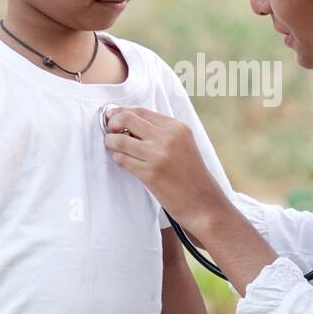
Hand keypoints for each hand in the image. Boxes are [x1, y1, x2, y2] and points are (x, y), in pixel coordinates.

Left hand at [103, 107, 227, 235]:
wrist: (203, 202)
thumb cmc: (191, 176)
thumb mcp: (183, 144)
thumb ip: (161, 132)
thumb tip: (129, 123)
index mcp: (177, 127)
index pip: (141, 111)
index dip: (122, 112)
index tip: (112, 117)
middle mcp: (168, 137)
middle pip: (126, 119)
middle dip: (111, 122)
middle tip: (109, 130)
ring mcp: (158, 155)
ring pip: (119, 140)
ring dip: (110, 142)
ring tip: (112, 146)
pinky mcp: (150, 173)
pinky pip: (122, 159)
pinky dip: (118, 158)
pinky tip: (122, 160)